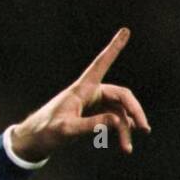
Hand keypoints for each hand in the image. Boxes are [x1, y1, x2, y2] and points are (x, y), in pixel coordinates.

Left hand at [7, 27, 149, 161]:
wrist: (34, 141)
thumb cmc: (46, 132)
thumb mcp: (67, 130)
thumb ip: (91, 125)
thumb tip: (118, 122)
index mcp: (82, 89)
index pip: (100, 64)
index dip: (113, 48)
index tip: (126, 30)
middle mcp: (91, 92)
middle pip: (122, 96)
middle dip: (134, 112)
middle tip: (145, 128)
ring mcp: (94, 103)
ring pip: (119, 111)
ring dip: (126, 128)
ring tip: (127, 149)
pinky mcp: (94, 114)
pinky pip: (114, 119)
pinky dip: (120, 130)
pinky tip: (125, 141)